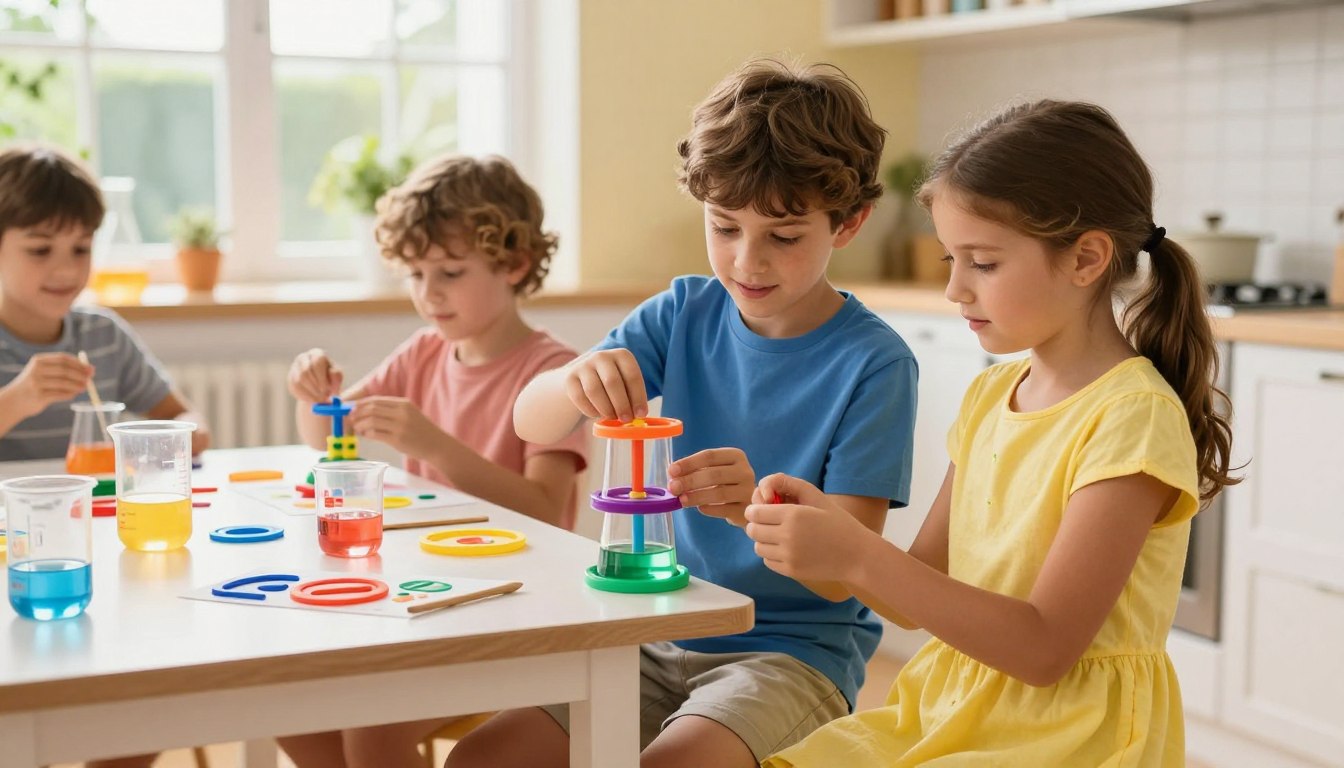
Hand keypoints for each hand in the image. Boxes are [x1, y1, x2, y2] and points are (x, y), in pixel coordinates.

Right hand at [1, 352, 91, 417]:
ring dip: (77, 385)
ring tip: (84, 388)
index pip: (63, 359)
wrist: (15, 400)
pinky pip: (60, 394)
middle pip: (64, 370)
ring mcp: (36, 383)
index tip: (91, 369)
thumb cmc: (35, 384)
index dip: (79, 364)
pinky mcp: (38, 396)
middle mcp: (36, 370)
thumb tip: (89, 369)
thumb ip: (64, 369)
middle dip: (80, 374)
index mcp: (39, 361)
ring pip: (64, 383)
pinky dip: (70, 394)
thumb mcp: (44, 372)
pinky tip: (74, 394)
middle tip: (90, 379)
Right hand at [287, 348, 342, 403]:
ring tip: (321, 399)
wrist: (321, 389)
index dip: (321, 376)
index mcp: (317, 354)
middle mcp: (304, 358)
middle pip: (305, 371)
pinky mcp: (290, 379)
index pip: (317, 361)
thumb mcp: (337, 378)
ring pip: (299, 380)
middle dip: (315, 386)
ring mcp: (294, 368)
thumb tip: (332, 373)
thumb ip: (336, 375)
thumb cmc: (331, 381)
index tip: (326, 389)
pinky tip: (313, 399)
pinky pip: (295, 388)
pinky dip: (305, 396)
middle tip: (322, 397)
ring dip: (311, 392)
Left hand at [349, 396, 446, 459]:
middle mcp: (401, 412)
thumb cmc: (421, 431)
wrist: (437, 445)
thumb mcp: (410, 415)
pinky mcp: (398, 439)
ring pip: (371, 420)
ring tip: (357, 428)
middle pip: (372, 409)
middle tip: (350, 419)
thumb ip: (392, 411)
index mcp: (403, 404)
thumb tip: (367, 412)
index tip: (352, 409)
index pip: (376, 400)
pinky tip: (365, 435)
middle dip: (357, 413)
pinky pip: (376, 434)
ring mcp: (400, 426)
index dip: (361, 404)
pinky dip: (367, 434)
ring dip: (360, 424)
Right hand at [562, 348, 646, 422]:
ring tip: (612, 417)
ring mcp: (584, 365)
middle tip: (626, 419)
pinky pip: (580, 397)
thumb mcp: (626, 385)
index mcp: (621, 355)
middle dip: (621, 404)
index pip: (632, 375)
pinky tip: (597, 414)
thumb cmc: (614, 386)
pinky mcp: (570, 378)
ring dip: (605, 408)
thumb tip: (638, 414)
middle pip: (612, 382)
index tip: (641, 414)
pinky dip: (590, 410)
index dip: (638, 397)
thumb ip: (633, 398)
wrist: (585, 379)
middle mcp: (602, 356)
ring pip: (594, 390)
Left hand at [668, 448, 754, 526]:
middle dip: (690, 481)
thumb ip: (695, 471)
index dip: (689, 463)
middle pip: (714, 474)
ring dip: (697, 496)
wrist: (744, 503)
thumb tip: (672, 476)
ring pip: (719, 493)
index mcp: (736, 456)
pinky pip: (724, 510)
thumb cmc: (724, 483)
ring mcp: (748, 491)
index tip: (671, 471)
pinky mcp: (745, 510)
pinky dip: (710, 509)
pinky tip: (700, 508)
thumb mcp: (714, 471)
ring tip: (681, 500)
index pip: (709, 456)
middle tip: (673, 487)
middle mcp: (745, 471)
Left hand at [745, 473, 871, 582]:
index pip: (754, 512)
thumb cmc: (837, 522)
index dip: (755, 509)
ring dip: (764, 540)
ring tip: (780, 535)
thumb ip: (789, 484)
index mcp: (793, 515)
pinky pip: (767, 561)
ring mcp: (789, 556)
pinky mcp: (791, 571)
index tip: (763, 509)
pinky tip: (787, 548)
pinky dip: (772, 555)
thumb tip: (764, 487)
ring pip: (758, 547)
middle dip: (757, 523)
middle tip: (770, 522)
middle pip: (752, 530)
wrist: (857, 555)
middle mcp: (788, 536)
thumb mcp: (817, 496)